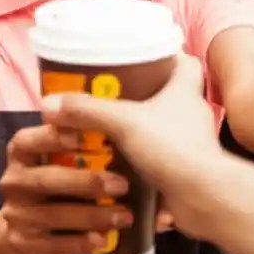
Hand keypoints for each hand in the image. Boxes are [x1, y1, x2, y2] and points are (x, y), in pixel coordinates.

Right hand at [0, 125, 132, 253]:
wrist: (31, 224)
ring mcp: (16, 213)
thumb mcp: (64, 151)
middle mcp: (13, 180)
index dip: (55, 138)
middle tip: (121, 184)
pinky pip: (53, 244)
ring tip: (123, 215)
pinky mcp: (23, 242)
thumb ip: (76, 128)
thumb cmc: (59, 176)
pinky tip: (103, 239)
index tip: (85, 137)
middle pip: (47, 181)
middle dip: (87, 183)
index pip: (31, 140)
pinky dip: (80, 242)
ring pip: (53, 216)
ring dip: (92, 216)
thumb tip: (85, 98)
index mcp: (21, 151)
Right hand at [40, 55, 221, 225]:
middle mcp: (191, 114)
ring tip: (110, 130)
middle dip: (144, 95)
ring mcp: (190, 144)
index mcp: (184, 91)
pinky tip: (120, 165)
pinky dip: (143, 161)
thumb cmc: (173, 150)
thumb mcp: (123, 122)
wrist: (203, 198)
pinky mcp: (184, 170)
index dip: (167, 55)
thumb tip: (50, 103)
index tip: (142, 56)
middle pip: (171, 95)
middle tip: (113, 95)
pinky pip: (160, 159)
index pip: (185, 62)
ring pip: (164, 129)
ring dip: (141, 131)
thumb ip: (87, 111)